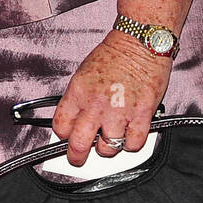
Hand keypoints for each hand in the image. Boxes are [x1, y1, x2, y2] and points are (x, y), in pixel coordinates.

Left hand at [51, 30, 171, 166]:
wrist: (141, 43)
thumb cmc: (115, 54)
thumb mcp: (84, 73)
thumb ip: (79, 98)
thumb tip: (76, 120)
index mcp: (79, 91)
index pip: (61, 125)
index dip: (62, 135)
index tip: (65, 138)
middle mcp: (96, 104)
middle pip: (79, 144)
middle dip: (76, 157)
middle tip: (77, 159)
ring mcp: (119, 111)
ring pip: (108, 148)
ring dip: (108, 148)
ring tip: (109, 140)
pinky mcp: (141, 115)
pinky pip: (134, 144)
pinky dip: (131, 145)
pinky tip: (129, 136)